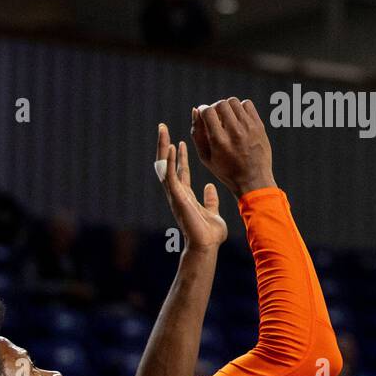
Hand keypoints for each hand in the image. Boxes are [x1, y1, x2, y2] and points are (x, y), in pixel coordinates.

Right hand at [154, 123, 226, 251]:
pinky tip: (171, 146)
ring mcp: (175, 194)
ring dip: (163, 147)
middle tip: (163, 128)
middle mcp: (178, 192)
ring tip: (163, 130)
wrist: (206, 246)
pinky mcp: (176, 196)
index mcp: (186, 195)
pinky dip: (170, 161)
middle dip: (165, 146)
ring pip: (165, 166)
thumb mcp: (212, 211)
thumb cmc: (209, 234)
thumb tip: (209, 188)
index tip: (181, 142)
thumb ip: (209, 199)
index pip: (180, 171)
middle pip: (168, 164)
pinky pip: (170, 175)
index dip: (179, 157)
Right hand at [190, 98, 274, 198]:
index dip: (202, 110)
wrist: (254, 179)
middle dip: (214, 108)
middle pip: (220, 104)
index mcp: (219, 140)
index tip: (203, 115)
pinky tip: (238, 119)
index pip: (207, 111)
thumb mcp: (205, 157)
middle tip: (216, 118)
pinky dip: (241, 108)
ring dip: (227, 107)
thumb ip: (197, 133)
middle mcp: (234, 132)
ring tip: (227, 118)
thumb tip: (195, 110)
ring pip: (233, 101)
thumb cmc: (226, 170)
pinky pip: (247, 104)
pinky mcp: (259, 126)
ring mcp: (248, 127)